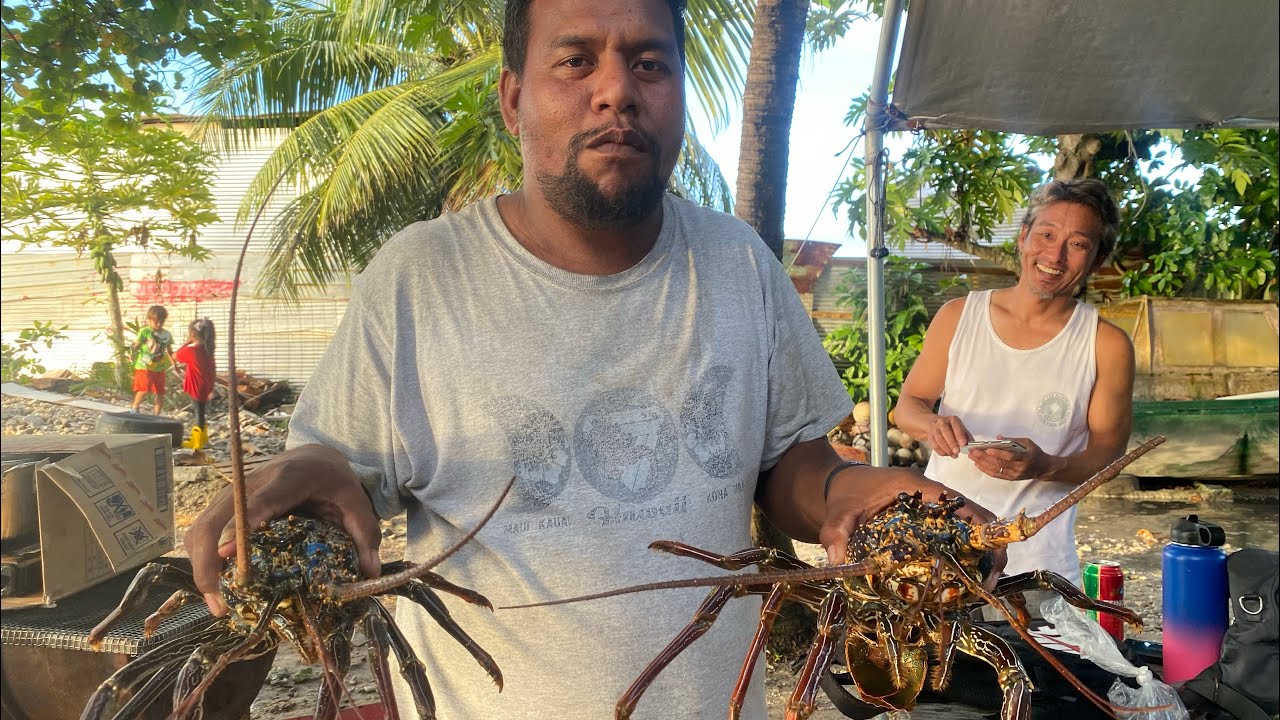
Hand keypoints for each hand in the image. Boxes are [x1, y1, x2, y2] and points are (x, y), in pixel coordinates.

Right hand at [184, 444, 381, 615]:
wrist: (315, 455)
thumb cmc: (334, 481)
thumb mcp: (357, 502)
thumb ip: (365, 535)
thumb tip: (370, 572)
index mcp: (291, 477)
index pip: (263, 499)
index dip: (243, 524)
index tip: (229, 552)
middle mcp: (254, 482)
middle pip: (218, 517)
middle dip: (209, 559)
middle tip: (220, 600)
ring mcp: (234, 492)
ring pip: (202, 525)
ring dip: (201, 564)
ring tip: (218, 603)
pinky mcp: (225, 503)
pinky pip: (202, 530)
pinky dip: (202, 558)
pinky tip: (216, 586)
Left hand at [818, 465, 1005, 589]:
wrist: (838, 483)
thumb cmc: (844, 494)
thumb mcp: (839, 514)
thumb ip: (836, 534)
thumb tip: (838, 561)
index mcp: (917, 486)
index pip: (960, 502)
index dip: (981, 526)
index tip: (990, 554)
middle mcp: (932, 493)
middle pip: (975, 514)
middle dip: (989, 544)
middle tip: (990, 579)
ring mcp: (933, 504)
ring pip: (969, 524)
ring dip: (980, 549)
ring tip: (982, 583)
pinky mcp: (929, 516)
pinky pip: (956, 530)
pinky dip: (965, 549)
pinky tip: (962, 576)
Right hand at [923, 414, 970, 457]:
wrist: (935, 424)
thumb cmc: (951, 428)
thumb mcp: (961, 428)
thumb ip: (967, 436)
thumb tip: (972, 446)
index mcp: (953, 420)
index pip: (956, 426)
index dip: (959, 435)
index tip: (963, 444)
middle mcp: (942, 422)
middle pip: (946, 432)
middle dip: (952, 443)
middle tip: (957, 451)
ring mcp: (935, 429)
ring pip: (939, 439)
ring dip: (947, 449)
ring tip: (953, 455)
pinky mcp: (930, 436)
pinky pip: (934, 445)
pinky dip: (940, 451)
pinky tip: (946, 454)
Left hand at [968, 436, 1043, 480]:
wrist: (1043, 468)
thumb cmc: (1035, 452)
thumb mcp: (1027, 442)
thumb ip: (1012, 440)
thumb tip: (997, 437)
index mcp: (1025, 457)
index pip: (1010, 456)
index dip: (998, 453)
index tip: (987, 449)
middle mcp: (1019, 468)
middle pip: (999, 463)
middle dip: (984, 457)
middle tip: (973, 451)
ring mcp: (1014, 475)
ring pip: (996, 470)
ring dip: (982, 463)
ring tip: (972, 457)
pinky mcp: (1011, 478)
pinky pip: (996, 475)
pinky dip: (986, 470)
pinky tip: (978, 464)